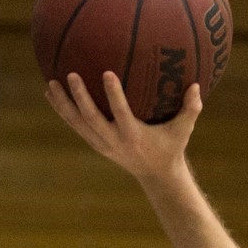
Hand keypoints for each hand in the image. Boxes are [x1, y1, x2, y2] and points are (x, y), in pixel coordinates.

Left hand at [45, 72, 201, 181]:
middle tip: (71, 74)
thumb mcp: (183, 131)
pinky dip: (62, 110)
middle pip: (91, 119)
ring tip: (50, 83)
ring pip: (77, 123)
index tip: (106, 73)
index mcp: (133, 136)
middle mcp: (114, 141)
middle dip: (80, 98)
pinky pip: (75, 125)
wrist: (155, 175)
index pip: (120, 113)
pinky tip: (51, 93)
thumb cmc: (170, 147)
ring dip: (63, 104)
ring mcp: (102, 143)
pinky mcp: (95, 143)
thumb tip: (198, 86)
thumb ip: (190, 110)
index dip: (112, 95)